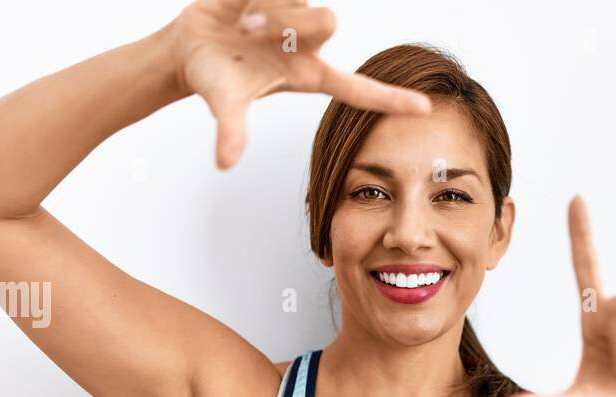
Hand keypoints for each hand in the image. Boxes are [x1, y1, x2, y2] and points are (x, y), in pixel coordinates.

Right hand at [170, 0, 431, 168]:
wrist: (191, 45)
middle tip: (250, 30)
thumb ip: (231, 129)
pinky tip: (241, 4)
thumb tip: (225, 162)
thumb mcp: (225, 103)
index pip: (359, 89)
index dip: (390, 99)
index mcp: (309, 75)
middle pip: (327, 20)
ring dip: (264, 8)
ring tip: (242, 22)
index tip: (425, 108)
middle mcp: (311, 45)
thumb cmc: (215, 78)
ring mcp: (299, 15)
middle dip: (288, 21)